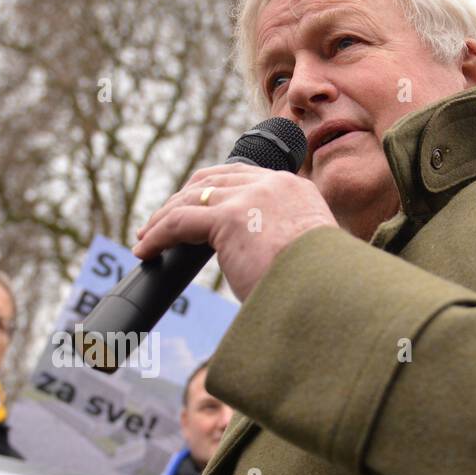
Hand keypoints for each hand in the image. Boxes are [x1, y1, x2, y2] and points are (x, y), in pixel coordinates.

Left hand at [133, 164, 337, 300]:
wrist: (331, 297)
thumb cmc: (322, 293)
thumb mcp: (307, 257)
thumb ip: (285, 246)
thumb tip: (264, 266)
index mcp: (295, 191)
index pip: (243, 177)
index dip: (210, 190)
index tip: (191, 208)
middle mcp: (273, 186)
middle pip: (211, 179)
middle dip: (181, 199)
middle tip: (160, 223)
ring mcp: (251, 198)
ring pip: (190, 199)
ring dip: (163, 219)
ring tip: (146, 238)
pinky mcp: (229, 218)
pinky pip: (179, 222)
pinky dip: (157, 235)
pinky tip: (144, 250)